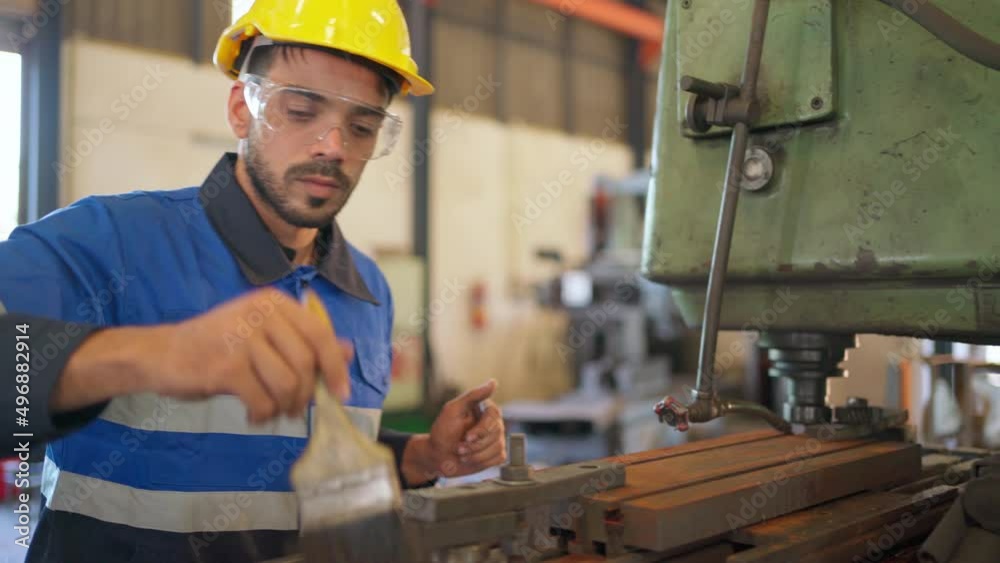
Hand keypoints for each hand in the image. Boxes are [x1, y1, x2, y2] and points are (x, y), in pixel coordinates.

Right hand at [145, 287, 351, 421]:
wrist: (161, 354)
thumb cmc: (219, 346)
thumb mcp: (264, 335)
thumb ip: (305, 340)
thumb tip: (349, 351)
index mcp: (274, 303)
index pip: (320, 334)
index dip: (336, 367)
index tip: (342, 394)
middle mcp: (260, 314)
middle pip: (306, 363)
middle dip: (305, 395)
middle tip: (294, 409)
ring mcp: (241, 339)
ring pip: (287, 384)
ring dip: (284, 407)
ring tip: (272, 411)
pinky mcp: (225, 367)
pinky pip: (262, 400)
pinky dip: (263, 415)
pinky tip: (253, 414)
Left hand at [413, 379, 506, 480]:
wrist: (436, 456)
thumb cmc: (442, 431)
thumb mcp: (453, 410)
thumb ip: (473, 395)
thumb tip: (493, 382)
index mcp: (485, 410)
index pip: (494, 416)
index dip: (481, 430)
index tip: (467, 437)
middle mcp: (493, 423)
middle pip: (496, 434)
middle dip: (475, 445)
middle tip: (459, 448)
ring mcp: (496, 439)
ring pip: (498, 447)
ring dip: (476, 455)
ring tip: (461, 454)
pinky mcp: (495, 455)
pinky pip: (498, 459)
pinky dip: (482, 462)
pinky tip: (470, 459)